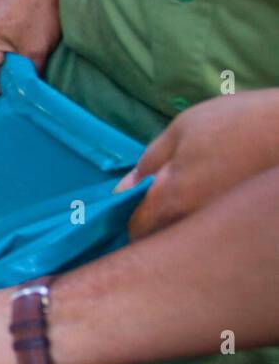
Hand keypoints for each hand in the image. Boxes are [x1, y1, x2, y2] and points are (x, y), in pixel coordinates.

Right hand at [0, 0, 61, 98]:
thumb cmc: (39, 7)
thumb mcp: (37, 49)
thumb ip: (25, 78)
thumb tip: (23, 98)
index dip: (5, 92)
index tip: (23, 81)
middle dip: (4, 79)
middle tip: (27, 65)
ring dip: (5, 68)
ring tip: (24, 52)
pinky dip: (3, 58)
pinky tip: (18, 45)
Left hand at [116, 90, 278, 239]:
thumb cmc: (235, 123)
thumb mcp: (182, 130)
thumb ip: (149, 161)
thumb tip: (123, 188)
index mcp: (171, 197)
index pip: (137, 229)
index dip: (130, 221)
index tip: (133, 210)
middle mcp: (193, 220)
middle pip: (162, 240)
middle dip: (154, 231)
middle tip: (160, 208)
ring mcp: (220, 225)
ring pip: (188, 238)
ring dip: (180, 229)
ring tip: (190, 203)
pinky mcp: (240, 223)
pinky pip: (213, 232)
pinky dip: (206, 226)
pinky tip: (213, 204)